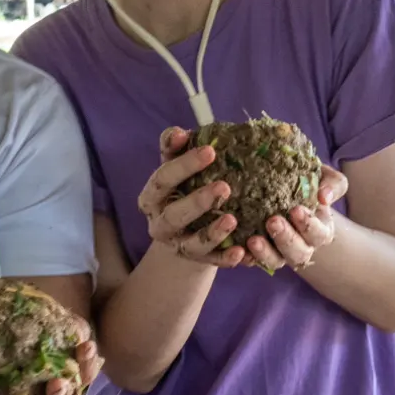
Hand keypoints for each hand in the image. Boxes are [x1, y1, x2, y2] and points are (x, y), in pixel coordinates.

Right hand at [138, 126, 245, 269]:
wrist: (181, 231)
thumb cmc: (180, 188)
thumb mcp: (174, 166)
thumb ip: (173, 147)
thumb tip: (180, 132)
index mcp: (151, 197)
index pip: (162, 180)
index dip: (184, 165)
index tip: (210, 151)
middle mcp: (160, 224)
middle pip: (174, 215)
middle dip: (198, 202)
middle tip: (225, 187)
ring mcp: (178, 246)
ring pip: (192, 244)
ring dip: (213, 233)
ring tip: (233, 220)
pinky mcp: (198, 262)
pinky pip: (212, 262)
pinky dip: (226, 258)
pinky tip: (242, 251)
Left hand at [240, 163, 348, 273]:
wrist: (283, 186)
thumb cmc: (307, 182)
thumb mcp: (323, 177)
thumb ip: (331, 184)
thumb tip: (325, 196)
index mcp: (320, 230)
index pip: (319, 234)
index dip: (309, 225)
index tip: (296, 209)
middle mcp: (302, 246)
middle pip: (299, 253)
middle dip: (286, 239)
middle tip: (272, 221)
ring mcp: (280, 252)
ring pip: (276, 262)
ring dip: (265, 253)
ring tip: (253, 240)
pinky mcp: (259, 253)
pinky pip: (253, 261)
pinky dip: (247, 258)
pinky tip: (238, 249)